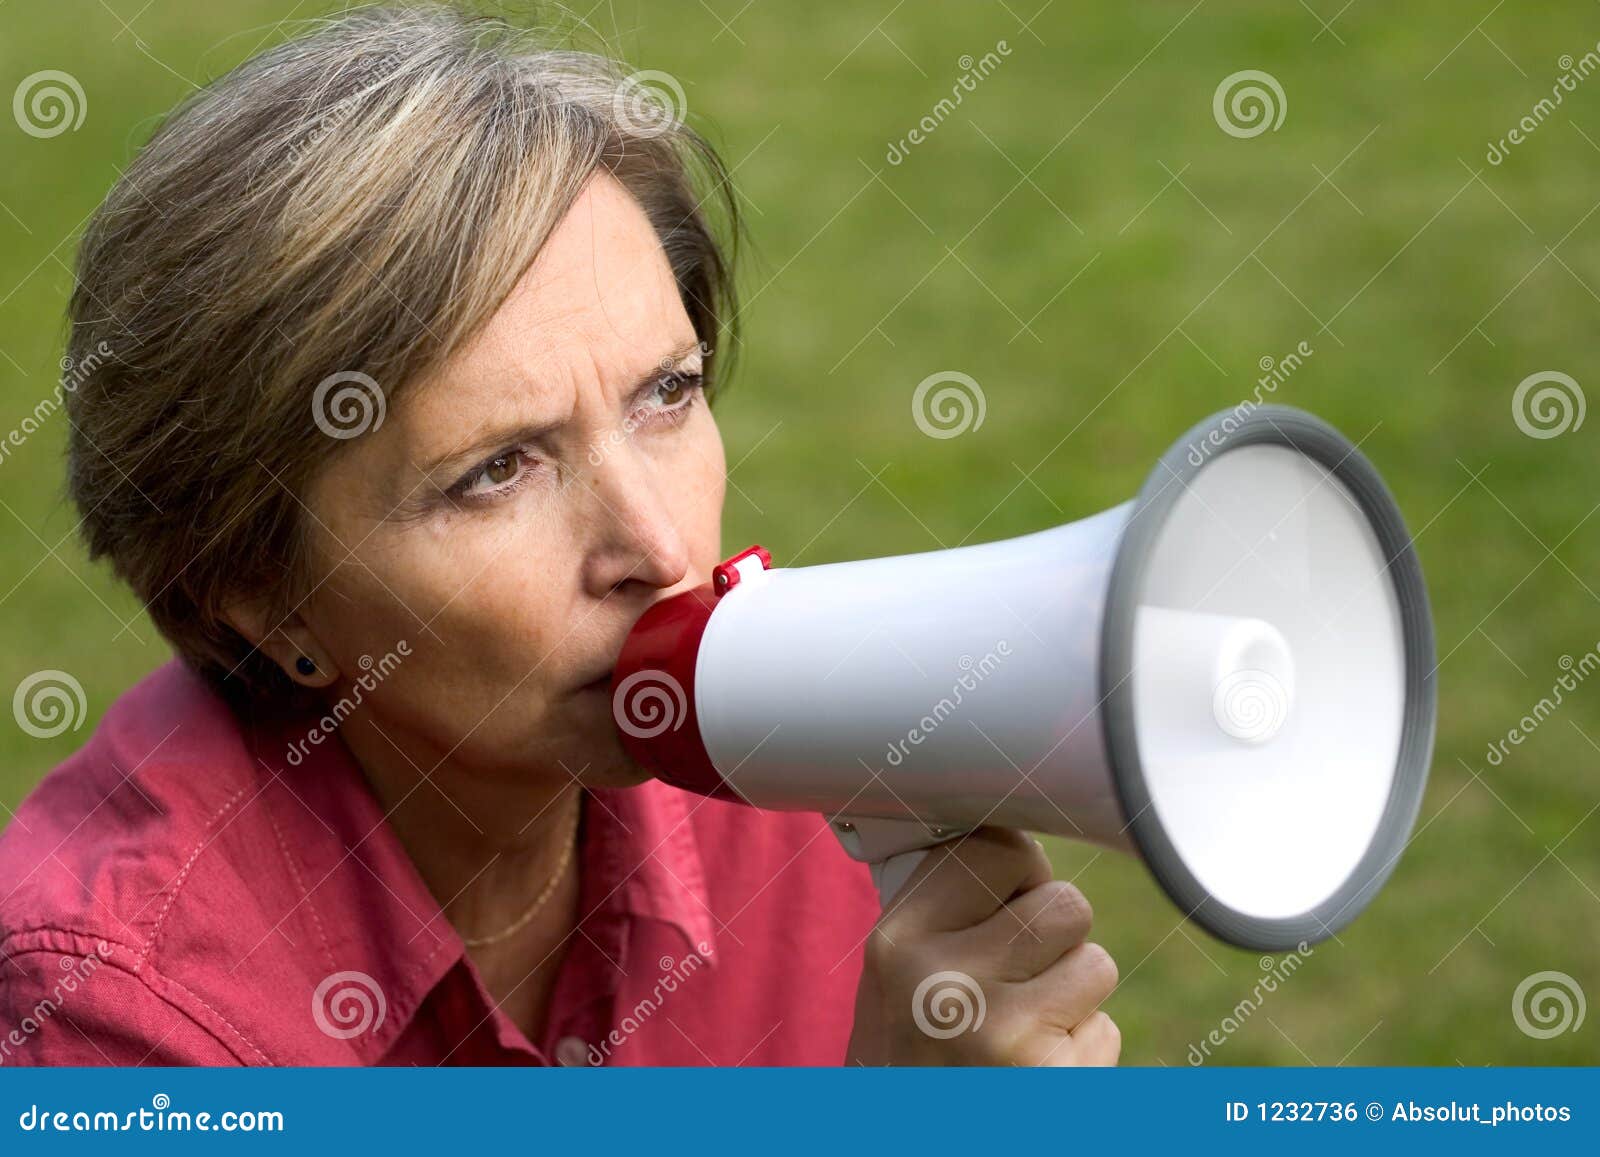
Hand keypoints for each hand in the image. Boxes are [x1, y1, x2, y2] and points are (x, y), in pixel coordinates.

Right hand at [846, 827, 1119, 1065]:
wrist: (903, 1142)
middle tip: (1017, 978)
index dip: (1020, 874)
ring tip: (1021, 1032)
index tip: (1008, 899)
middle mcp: (944, 984)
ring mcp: (1002, 1035)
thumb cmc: (906, 1062)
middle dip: (1055, 939)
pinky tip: (1034, 1075)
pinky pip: (1105, 1029)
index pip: (999, 849)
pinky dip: (1082, 1054)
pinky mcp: (1054, 1083)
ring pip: (1095, 963)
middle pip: (1064, 903)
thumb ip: (945, 914)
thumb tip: (1020, 843)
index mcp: (898, 943)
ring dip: (1074, 997)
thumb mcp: (892, 982)